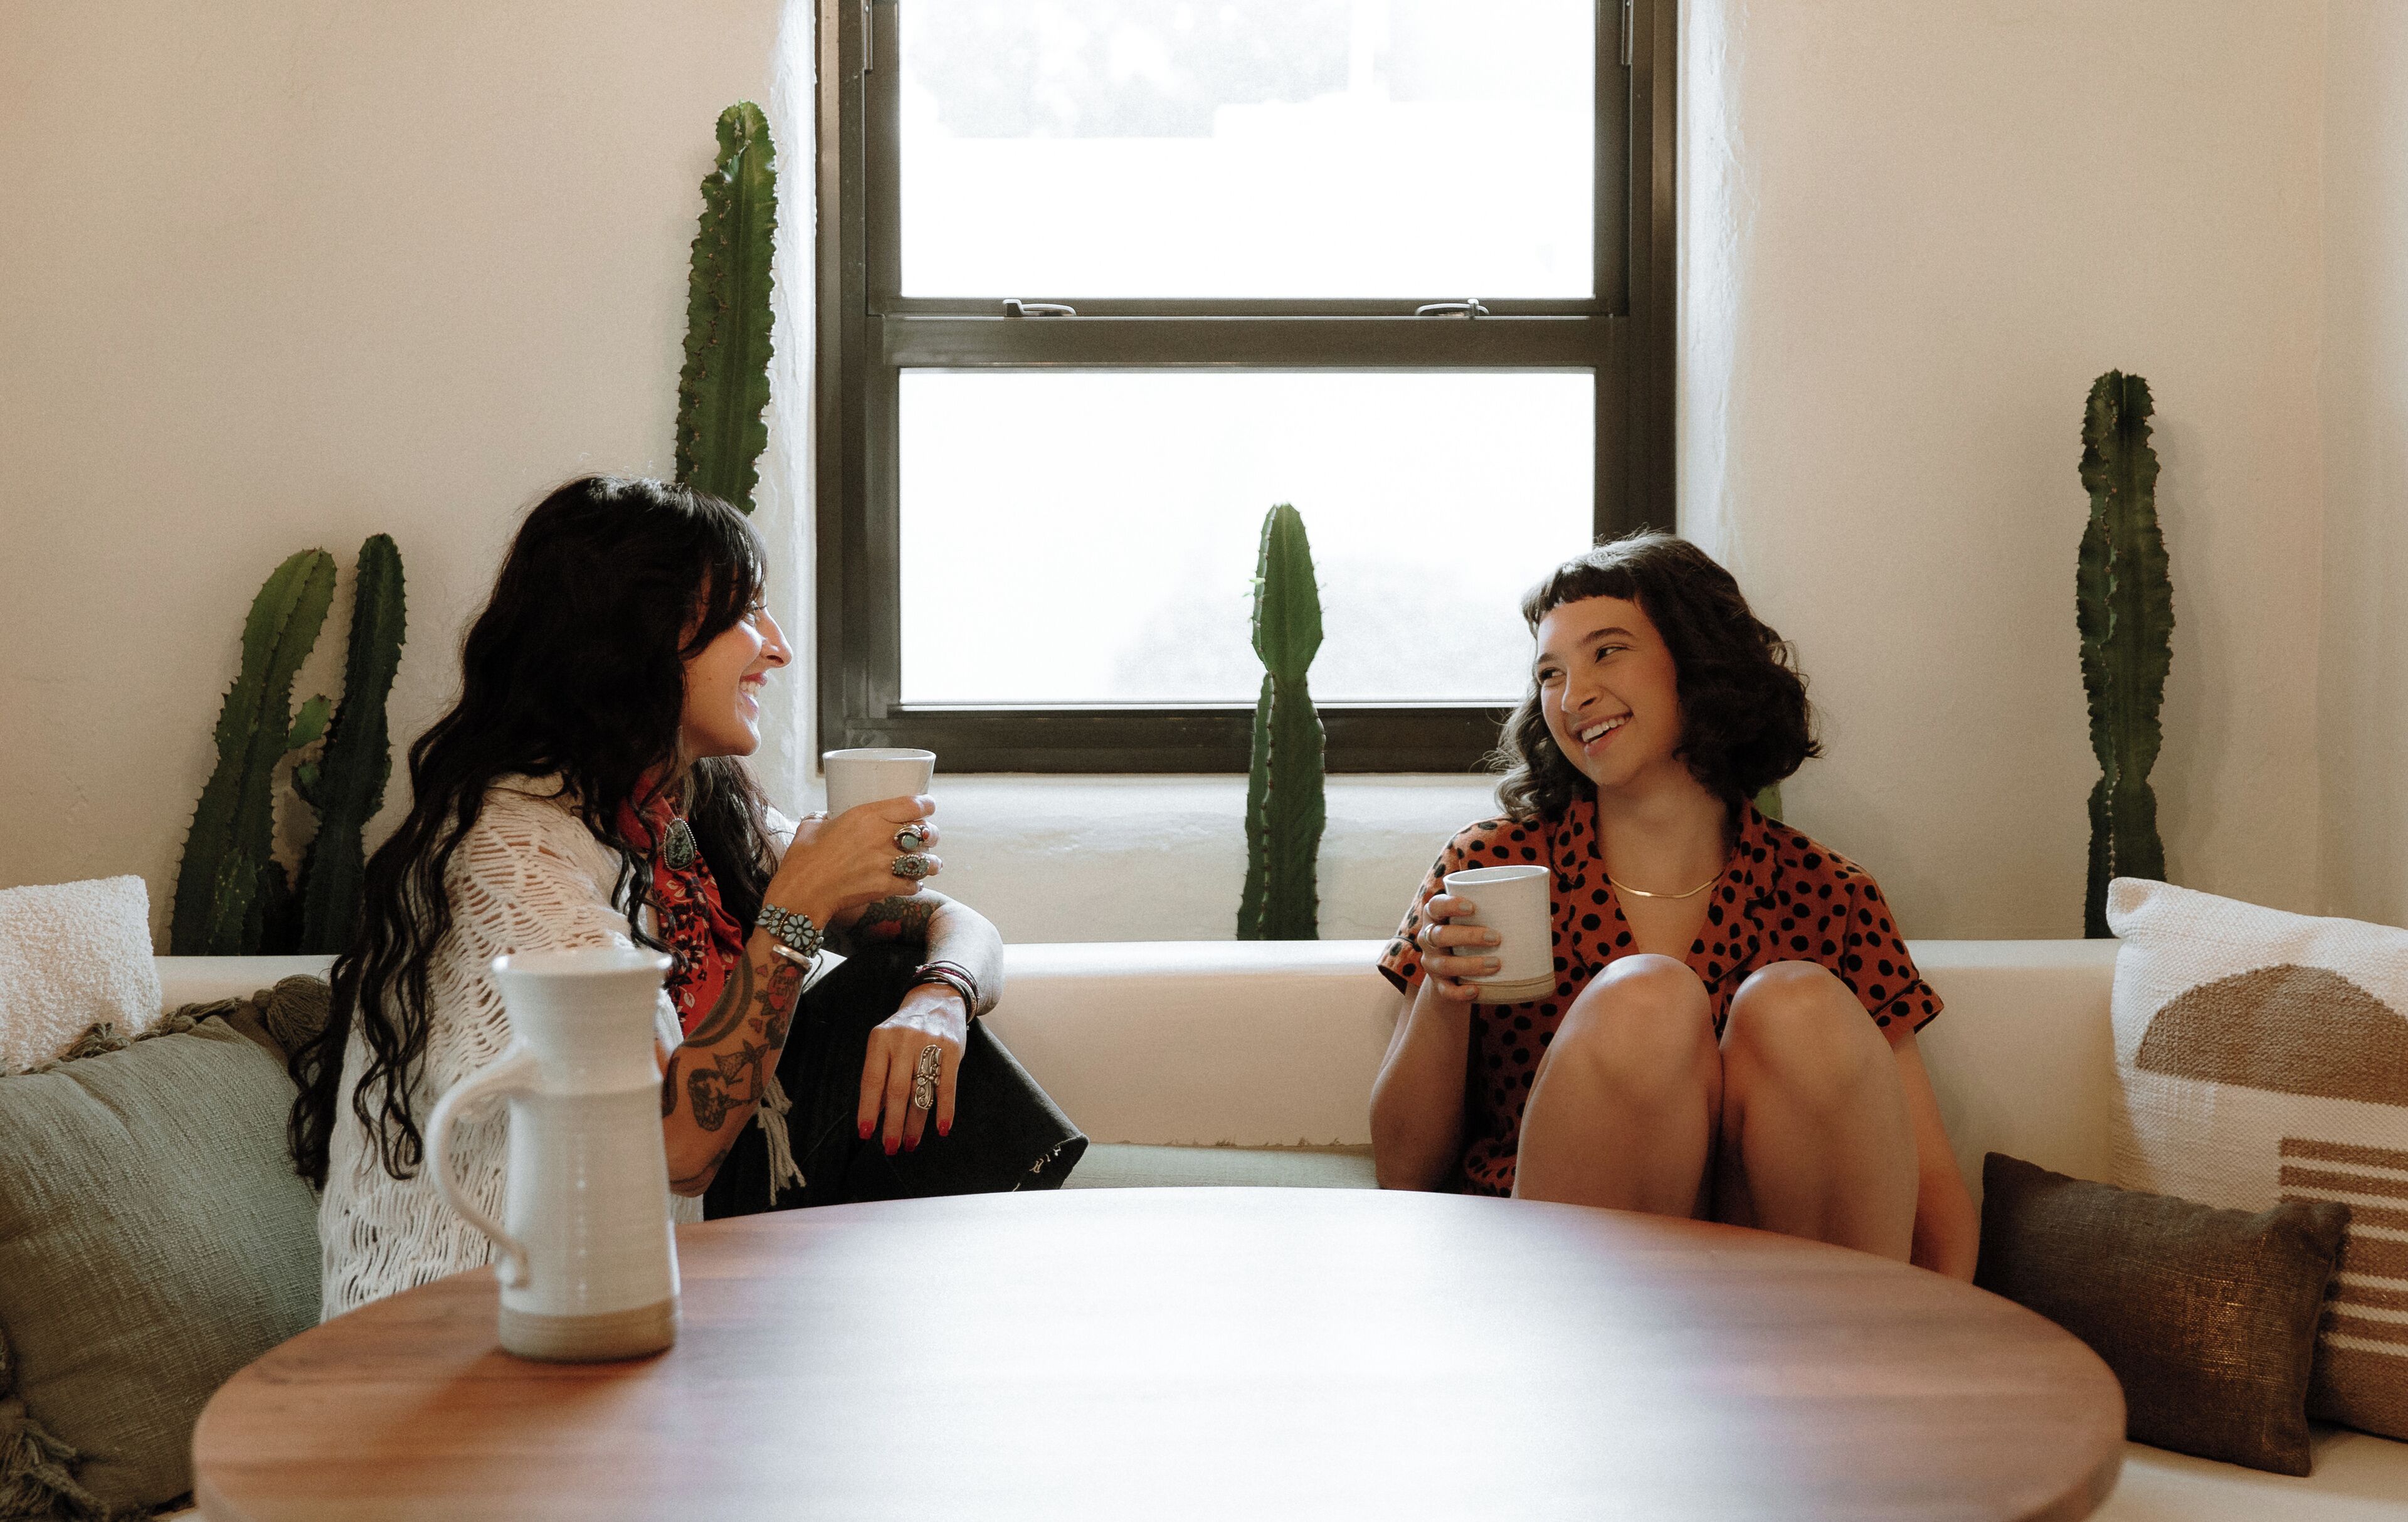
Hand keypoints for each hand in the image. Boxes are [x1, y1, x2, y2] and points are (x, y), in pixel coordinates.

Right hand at [766, 796, 939, 925]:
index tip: (928, 808)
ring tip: (929, 864)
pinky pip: (913, 885)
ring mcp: (886, 863)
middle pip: (925, 831)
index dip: (926, 805)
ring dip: (930, 863)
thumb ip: (824, 817)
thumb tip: (826, 816)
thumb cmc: (802, 860)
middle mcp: (882, 836)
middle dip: (930, 835)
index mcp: (867, 815)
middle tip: (926, 839)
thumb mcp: (811, 826)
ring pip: (927, 861)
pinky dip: (914, 885)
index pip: (914, 804)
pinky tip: (910, 884)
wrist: (801, 894)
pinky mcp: (886, 887)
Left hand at [857, 984, 966, 1154]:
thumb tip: (876, 1114)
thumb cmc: (905, 1029)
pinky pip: (947, 1085)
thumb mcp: (886, 1042)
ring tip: (911, 1143)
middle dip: (893, 1123)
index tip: (866, 1133)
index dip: (869, 1109)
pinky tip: (942, 1128)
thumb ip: (880, 1072)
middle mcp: (903, 1040)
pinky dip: (945, 1109)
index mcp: (881, 1039)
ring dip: (916, 1122)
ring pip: (921, 1091)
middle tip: (890, 1147)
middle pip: (897, 1090)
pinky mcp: (952, 1049)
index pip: (872, 1080)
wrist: (938, 998)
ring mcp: (929, 1043)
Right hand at [1414, 893, 1499, 1003]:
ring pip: (1444, 964)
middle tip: (1496, 938)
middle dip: (1468, 936)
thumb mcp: (1477, 923)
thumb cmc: (1472, 937)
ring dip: (1470, 964)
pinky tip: (1476, 991)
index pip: (1435, 906)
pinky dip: (1460, 992)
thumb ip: (1499, 916)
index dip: (1450, 905)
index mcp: (1436, 917)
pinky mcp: (1438, 984)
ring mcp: (1431, 962)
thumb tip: (1547, 916)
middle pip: (1440, 935)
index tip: (1472, 907)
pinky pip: (1445, 990)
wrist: (1452, 972)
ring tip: (1496, 964)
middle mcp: (1428, 938)